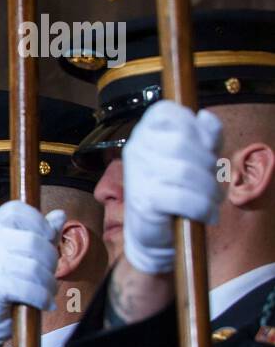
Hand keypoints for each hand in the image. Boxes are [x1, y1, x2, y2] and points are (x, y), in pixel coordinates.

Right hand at [0, 202, 65, 346]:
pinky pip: (25, 289)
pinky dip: (41, 298)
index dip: (39, 222)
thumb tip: (60, 214)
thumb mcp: (25, 251)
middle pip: (32, 241)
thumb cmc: (8, 277)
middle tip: (51, 273)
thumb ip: (42, 232)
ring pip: (32, 268)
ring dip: (48, 283)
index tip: (49, 238)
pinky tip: (44, 302)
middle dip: (51, 260)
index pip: (16, 210)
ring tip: (49, 290)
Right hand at [123, 101, 222, 274]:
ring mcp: (137, 175)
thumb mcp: (192, 158)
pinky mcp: (143, 201)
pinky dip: (201, 208)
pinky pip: (183, 198)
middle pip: (182, 143)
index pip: (167, 112)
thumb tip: (206, 116)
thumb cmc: (173, 192)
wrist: (151, 233)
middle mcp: (136, 150)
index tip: (203, 147)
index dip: (193, 127)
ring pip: (186, 172)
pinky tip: (204, 214)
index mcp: (145, 133)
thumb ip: (202, 136)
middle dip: (207, 164)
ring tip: (211, 201)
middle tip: (211, 181)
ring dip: (208, 190)